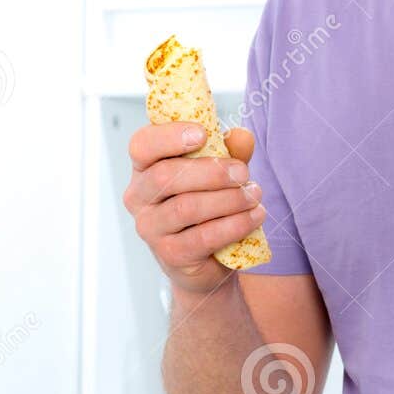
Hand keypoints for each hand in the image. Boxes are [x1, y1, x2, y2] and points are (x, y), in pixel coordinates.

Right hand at [123, 122, 266, 296]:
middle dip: (211, 172)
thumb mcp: (219, 172)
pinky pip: (203, 236)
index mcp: (144, 168)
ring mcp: (150, 228)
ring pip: (187, 207)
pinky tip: (254, 217)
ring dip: (228, 199)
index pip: (142, 146)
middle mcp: (139, 197)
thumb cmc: (208, 205)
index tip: (203, 134)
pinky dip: (234, 225)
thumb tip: (242, 136)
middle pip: (166, 176)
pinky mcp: (170, 254)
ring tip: (254, 195)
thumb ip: (229, 152)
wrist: (208, 260)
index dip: (169, 137)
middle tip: (243, 173)